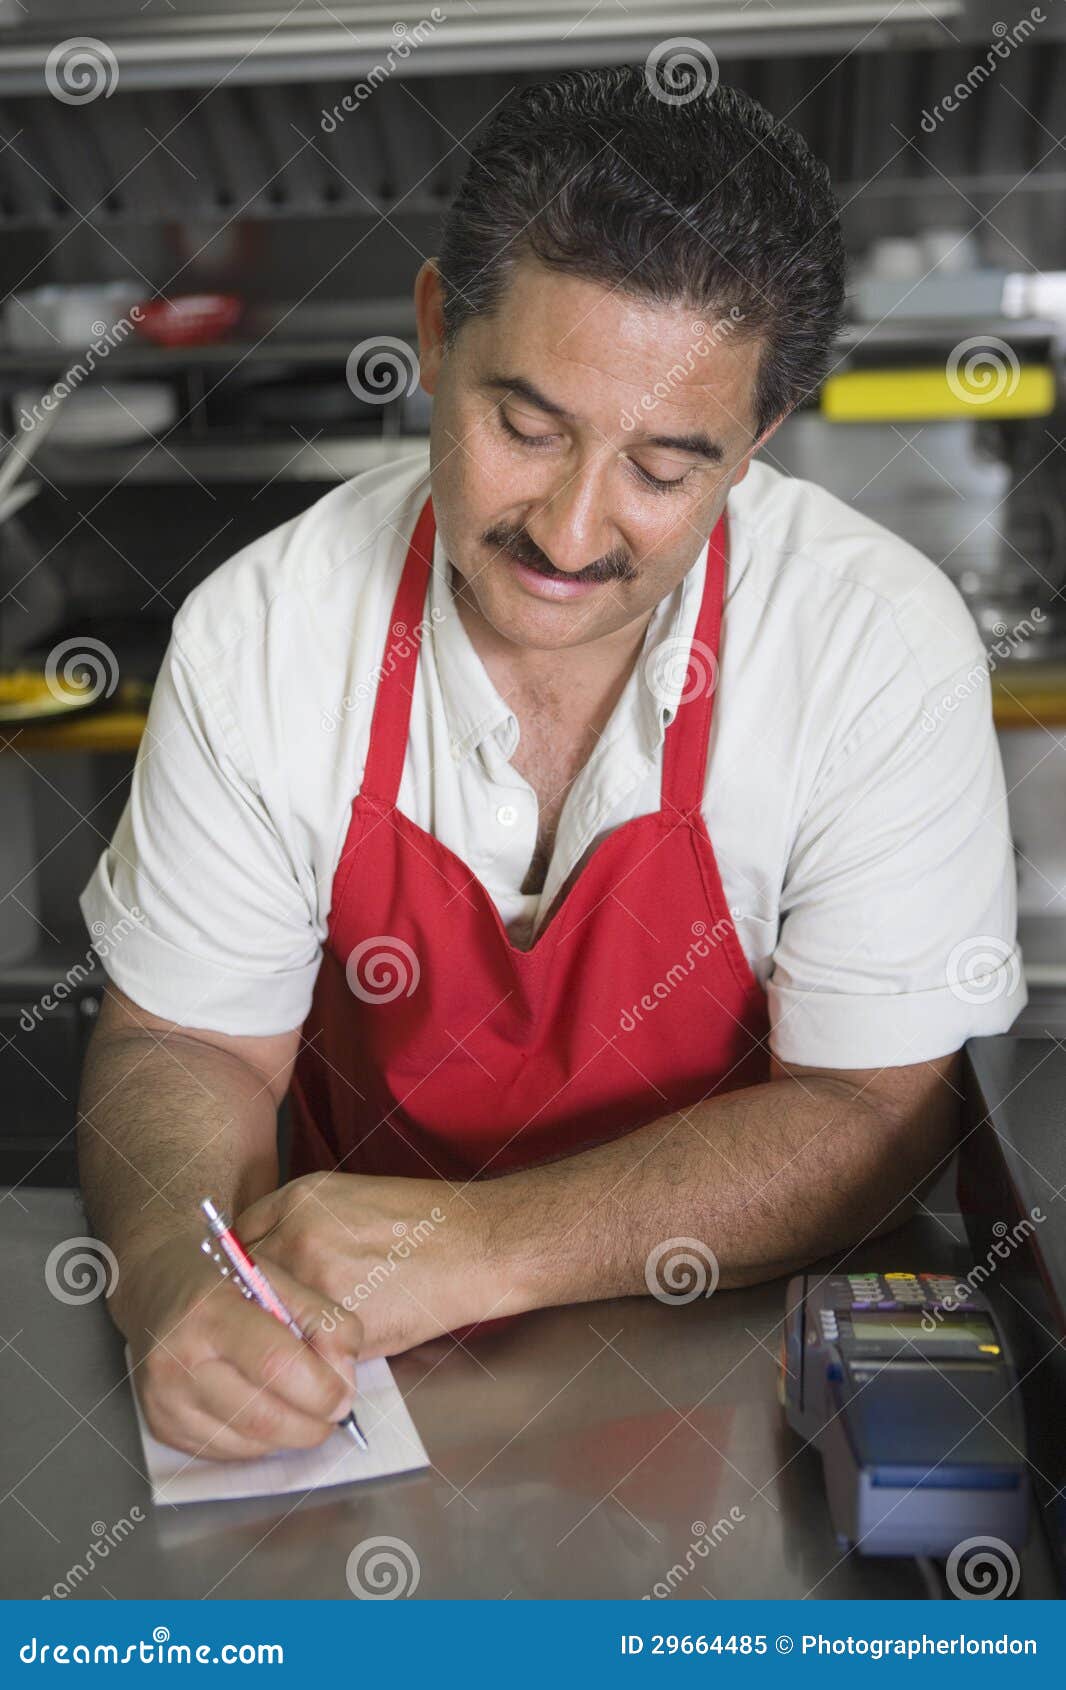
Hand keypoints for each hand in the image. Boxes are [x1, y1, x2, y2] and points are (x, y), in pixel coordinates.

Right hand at [109, 1229, 364, 1461]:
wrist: (154, 1287)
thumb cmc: (222, 1277)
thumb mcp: (276, 1276)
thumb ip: (321, 1319)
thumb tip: (345, 1376)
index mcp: (209, 1311)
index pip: (275, 1364)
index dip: (321, 1387)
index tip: (344, 1393)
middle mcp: (178, 1361)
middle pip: (264, 1416)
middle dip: (314, 1421)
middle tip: (333, 1407)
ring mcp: (165, 1401)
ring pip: (251, 1444)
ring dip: (291, 1434)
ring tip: (300, 1403)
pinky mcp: (163, 1428)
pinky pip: (230, 1452)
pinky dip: (262, 1440)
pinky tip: (265, 1408)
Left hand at [236, 1171, 506, 1356]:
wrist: (477, 1245)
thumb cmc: (425, 1224)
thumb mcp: (351, 1200)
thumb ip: (302, 1225)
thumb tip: (270, 1270)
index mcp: (299, 1198)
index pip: (238, 1240)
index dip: (244, 1269)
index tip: (255, 1287)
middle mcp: (297, 1233)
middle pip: (242, 1281)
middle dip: (253, 1304)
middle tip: (275, 1319)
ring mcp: (315, 1277)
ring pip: (267, 1319)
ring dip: (278, 1333)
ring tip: (303, 1338)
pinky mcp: (338, 1319)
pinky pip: (301, 1345)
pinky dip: (308, 1354)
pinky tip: (331, 1350)